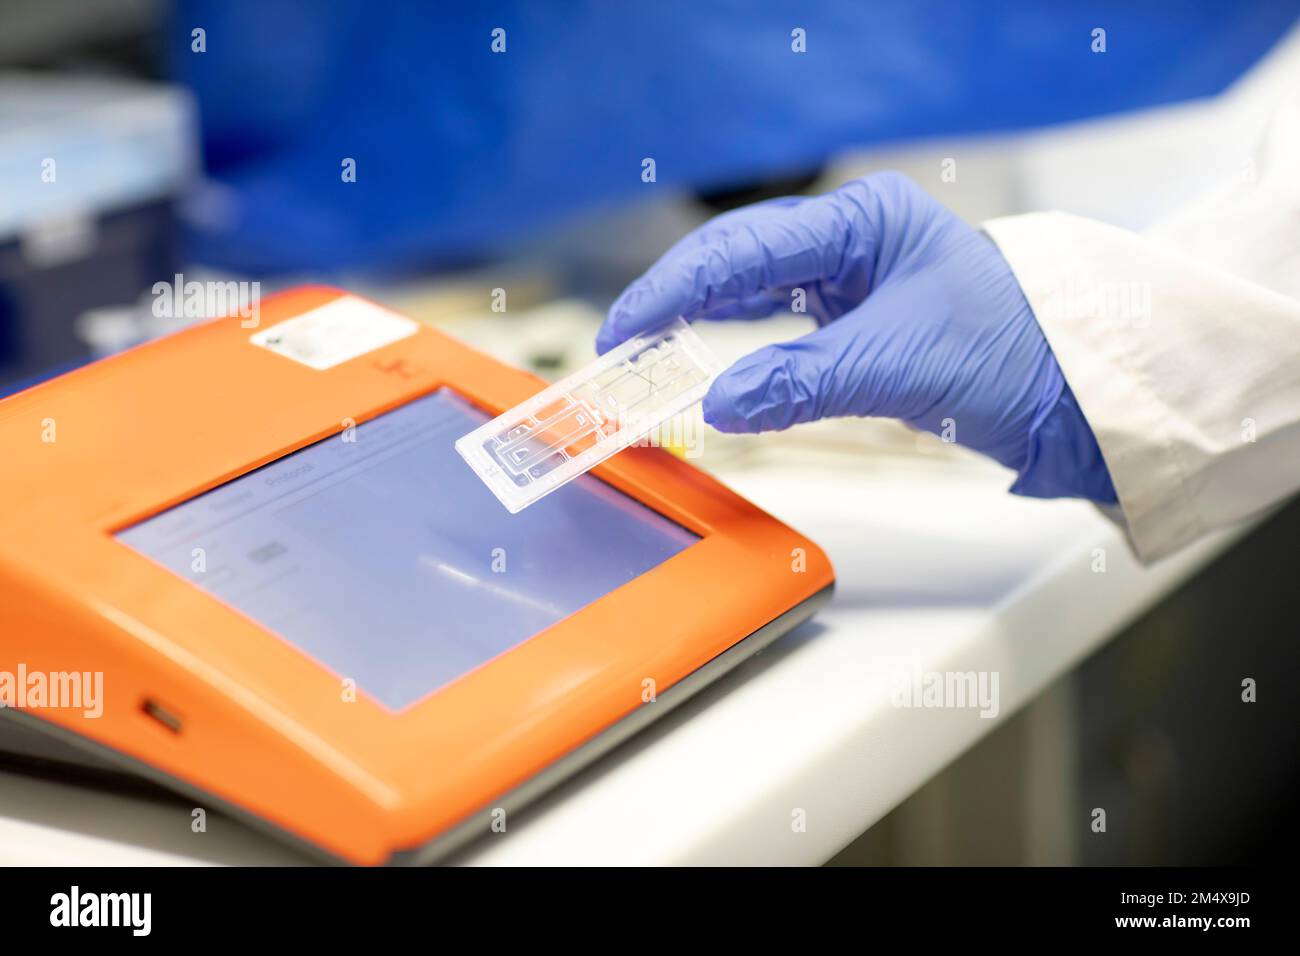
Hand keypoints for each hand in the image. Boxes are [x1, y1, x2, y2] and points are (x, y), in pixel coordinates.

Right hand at [596, 172, 1114, 500]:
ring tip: (644, 351)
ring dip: (697, 320)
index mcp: (864, 220)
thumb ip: (800, 382)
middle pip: (736, 260)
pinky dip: (735, 345)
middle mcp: (852, 239)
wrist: (1071, 394)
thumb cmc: (1012, 352)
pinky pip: (776, 324)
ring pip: (751, 290)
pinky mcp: (854, 320)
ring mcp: (852, 278)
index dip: (673, 290)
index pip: (744, 249)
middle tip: (618, 345)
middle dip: (674, 300)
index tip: (624, 329)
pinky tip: (700, 356)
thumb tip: (718, 404)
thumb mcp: (897, 365)